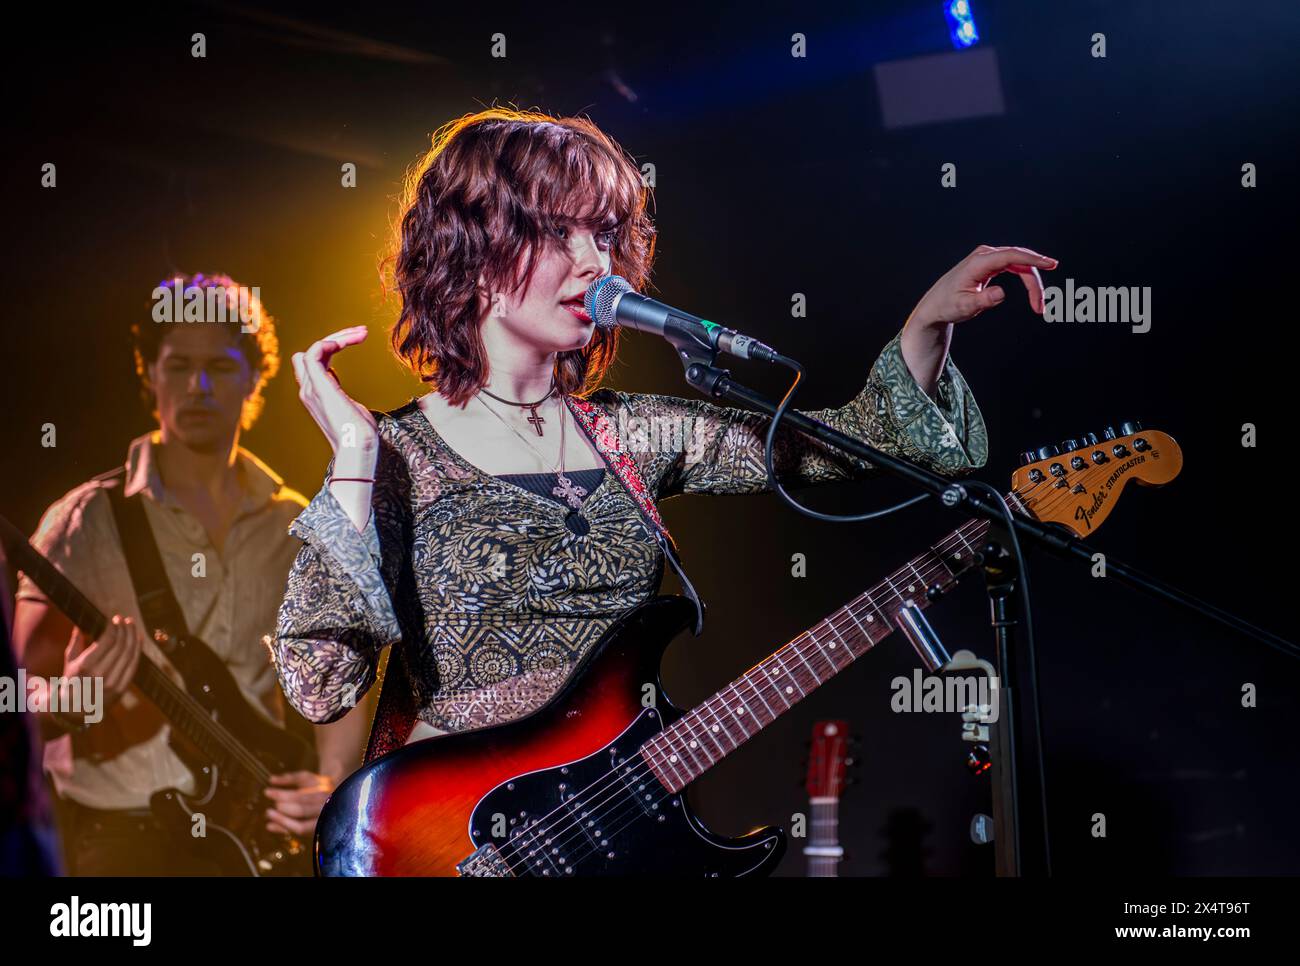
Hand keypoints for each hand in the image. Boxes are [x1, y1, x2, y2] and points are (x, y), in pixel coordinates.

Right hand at [64, 614, 144, 709]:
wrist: (75, 711)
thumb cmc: (71, 682)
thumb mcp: (69, 662)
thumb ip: (76, 642)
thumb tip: (78, 624)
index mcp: (85, 666)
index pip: (107, 640)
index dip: (114, 627)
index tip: (115, 617)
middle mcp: (100, 674)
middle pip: (120, 646)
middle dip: (124, 629)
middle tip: (125, 619)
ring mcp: (112, 683)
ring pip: (129, 654)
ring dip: (133, 636)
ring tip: (132, 625)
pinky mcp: (122, 688)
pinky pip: (133, 666)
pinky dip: (138, 650)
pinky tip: (138, 639)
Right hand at [264, 770, 334, 837]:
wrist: (337, 789)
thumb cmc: (317, 810)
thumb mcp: (308, 821)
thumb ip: (289, 825)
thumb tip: (269, 826)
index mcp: (322, 824)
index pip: (301, 827)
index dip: (284, 823)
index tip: (268, 820)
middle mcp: (326, 809)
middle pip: (303, 809)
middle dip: (284, 808)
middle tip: (269, 808)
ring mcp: (327, 794)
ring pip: (303, 794)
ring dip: (283, 794)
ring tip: (267, 793)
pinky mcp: (325, 779)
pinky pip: (303, 778)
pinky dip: (287, 778)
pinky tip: (272, 780)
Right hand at [290, 326, 378, 471]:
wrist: (358, 448)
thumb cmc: (360, 435)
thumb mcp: (351, 409)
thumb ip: (342, 395)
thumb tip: (339, 385)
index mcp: (317, 395)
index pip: (314, 361)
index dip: (332, 347)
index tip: (359, 339)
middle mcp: (309, 390)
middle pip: (313, 352)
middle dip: (337, 337)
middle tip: (362, 332)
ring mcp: (312, 389)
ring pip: (313, 349)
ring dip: (337, 337)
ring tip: (360, 334)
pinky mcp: (319, 387)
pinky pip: (313, 354)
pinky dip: (326, 344)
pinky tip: (344, 342)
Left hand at [907, 245, 1058, 329]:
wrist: (936, 305)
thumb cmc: (948, 305)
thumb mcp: (964, 307)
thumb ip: (982, 301)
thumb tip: (1001, 293)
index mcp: (978, 263)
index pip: (1011, 256)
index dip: (1032, 259)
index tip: (1051, 264)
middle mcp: (984, 255)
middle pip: (1019, 261)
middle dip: (1034, 282)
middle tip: (1041, 306)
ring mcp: (988, 258)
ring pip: (1020, 264)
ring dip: (1032, 283)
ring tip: (1038, 306)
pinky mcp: (991, 264)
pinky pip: (1015, 266)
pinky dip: (1026, 278)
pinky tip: (1034, 292)